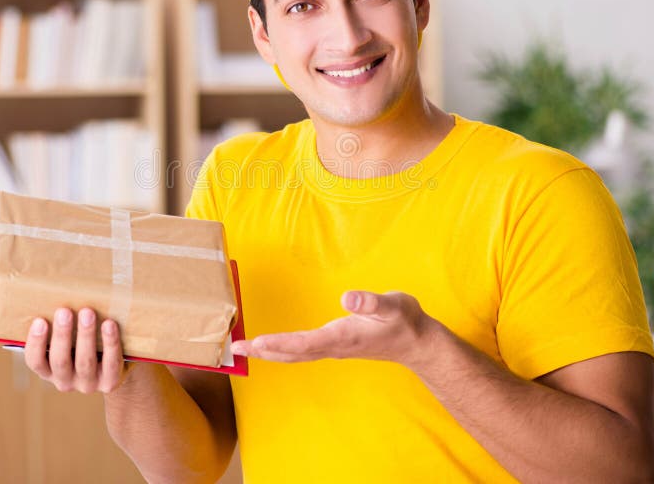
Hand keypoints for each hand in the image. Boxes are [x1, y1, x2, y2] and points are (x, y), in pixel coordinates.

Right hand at [24, 307, 127, 393]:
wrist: (115, 366)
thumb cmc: (85, 343)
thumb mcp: (69, 338)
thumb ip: (60, 323)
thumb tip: (55, 287)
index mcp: (49, 371)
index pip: (35, 361)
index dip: (35, 342)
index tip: (40, 320)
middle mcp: (65, 381)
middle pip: (60, 361)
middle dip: (62, 335)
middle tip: (64, 311)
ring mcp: (87, 384)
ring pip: (84, 362)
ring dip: (85, 336)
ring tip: (88, 312)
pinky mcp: (109, 383)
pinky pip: (110, 363)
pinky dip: (110, 343)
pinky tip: (109, 324)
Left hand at [230, 290, 432, 364]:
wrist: (418, 343)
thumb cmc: (405, 321)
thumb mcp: (393, 305)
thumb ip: (371, 301)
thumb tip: (347, 297)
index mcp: (342, 336)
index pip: (304, 343)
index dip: (279, 342)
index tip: (255, 342)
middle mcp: (334, 346)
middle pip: (292, 353)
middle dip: (264, 351)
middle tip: (235, 349)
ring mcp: (334, 348)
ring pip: (295, 354)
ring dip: (270, 352)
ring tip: (247, 349)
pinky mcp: (336, 346)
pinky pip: (303, 351)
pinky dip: (284, 349)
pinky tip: (274, 346)